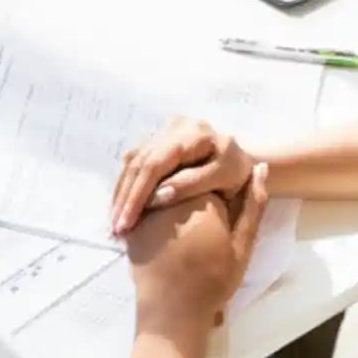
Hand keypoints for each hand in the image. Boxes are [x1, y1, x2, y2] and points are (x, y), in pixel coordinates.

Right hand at [112, 117, 258, 235]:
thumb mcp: (224, 179)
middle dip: (125, 198)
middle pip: (139, 163)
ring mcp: (164, 132)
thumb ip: (192, 184)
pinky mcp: (158, 141)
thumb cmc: (239, 173)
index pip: (155, 164)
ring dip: (121, 194)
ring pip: (132, 163)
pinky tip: (120, 207)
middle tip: (116, 229)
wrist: (243, 162)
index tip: (127, 223)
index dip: (138, 195)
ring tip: (114, 224)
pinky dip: (126, 186)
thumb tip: (157, 197)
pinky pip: (135, 163)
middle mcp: (175, 127)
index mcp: (193, 133)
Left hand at [125, 165, 269, 336]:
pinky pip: (145, 212)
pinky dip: (153, 222)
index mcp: (204, 197)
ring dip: (172, 210)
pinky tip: (163, 245)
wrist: (173, 311)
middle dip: (192, 203)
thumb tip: (260, 167)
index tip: (217, 226)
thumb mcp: (243, 244)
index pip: (213, 182)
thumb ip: (253, 204)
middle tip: (198, 239)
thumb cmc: (213, 280)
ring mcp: (149, 209)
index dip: (217, 203)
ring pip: (165, 197)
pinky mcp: (132, 225)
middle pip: (186, 186)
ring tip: (181, 244)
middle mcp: (174, 195)